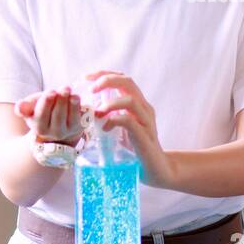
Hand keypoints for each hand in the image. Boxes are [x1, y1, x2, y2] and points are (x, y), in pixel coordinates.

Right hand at [15, 88, 84, 145]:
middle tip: (65, 87)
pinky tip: (76, 97)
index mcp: (39, 128)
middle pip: (58, 116)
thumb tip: (19, 105)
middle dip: (61, 101)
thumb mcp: (31, 109)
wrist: (58, 125)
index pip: (42, 116)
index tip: (51, 91)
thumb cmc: (43, 112)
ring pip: (71, 117)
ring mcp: (68, 131)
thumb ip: (24, 107)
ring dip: (72, 103)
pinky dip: (80, 107)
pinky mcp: (80, 127)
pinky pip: (81, 117)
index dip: (47, 103)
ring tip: (71, 91)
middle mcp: (54, 132)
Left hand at [84, 70, 175, 187]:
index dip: (105, 74)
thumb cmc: (136, 149)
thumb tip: (90, 109)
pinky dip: (115, 120)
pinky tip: (106, 128)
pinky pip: (130, 121)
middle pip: (128, 82)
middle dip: (107, 80)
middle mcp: (144, 108)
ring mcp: (146, 121)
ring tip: (97, 112)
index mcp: (138, 104)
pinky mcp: (144, 136)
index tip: (86, 77)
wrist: (156, 169)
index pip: (123, 79)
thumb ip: (111, 116)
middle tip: (91, 88)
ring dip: (110, 103)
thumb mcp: (122, 128)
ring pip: (130, 100)